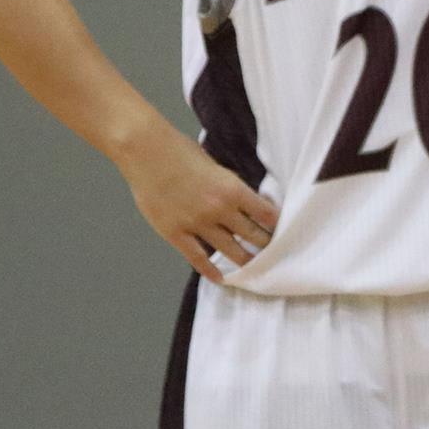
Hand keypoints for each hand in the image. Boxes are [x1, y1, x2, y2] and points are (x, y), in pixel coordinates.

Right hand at [114, 124, 278, 283]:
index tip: (283, 231)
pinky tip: (220, 278)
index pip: (266, 214)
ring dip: (245, 260)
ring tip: (254, 268)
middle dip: (265, 244)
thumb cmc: (180, 151)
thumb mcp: (216, 165)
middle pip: (252, 235)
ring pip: (229, 250)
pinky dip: (210, 270)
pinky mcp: (175, 233)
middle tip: (273, 252)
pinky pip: (197, 258)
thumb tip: (243, 200)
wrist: (146, 152)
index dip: (276, 225)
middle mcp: (219, 210)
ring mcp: (197, 224)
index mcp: (233, 189)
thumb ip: (230, 185)